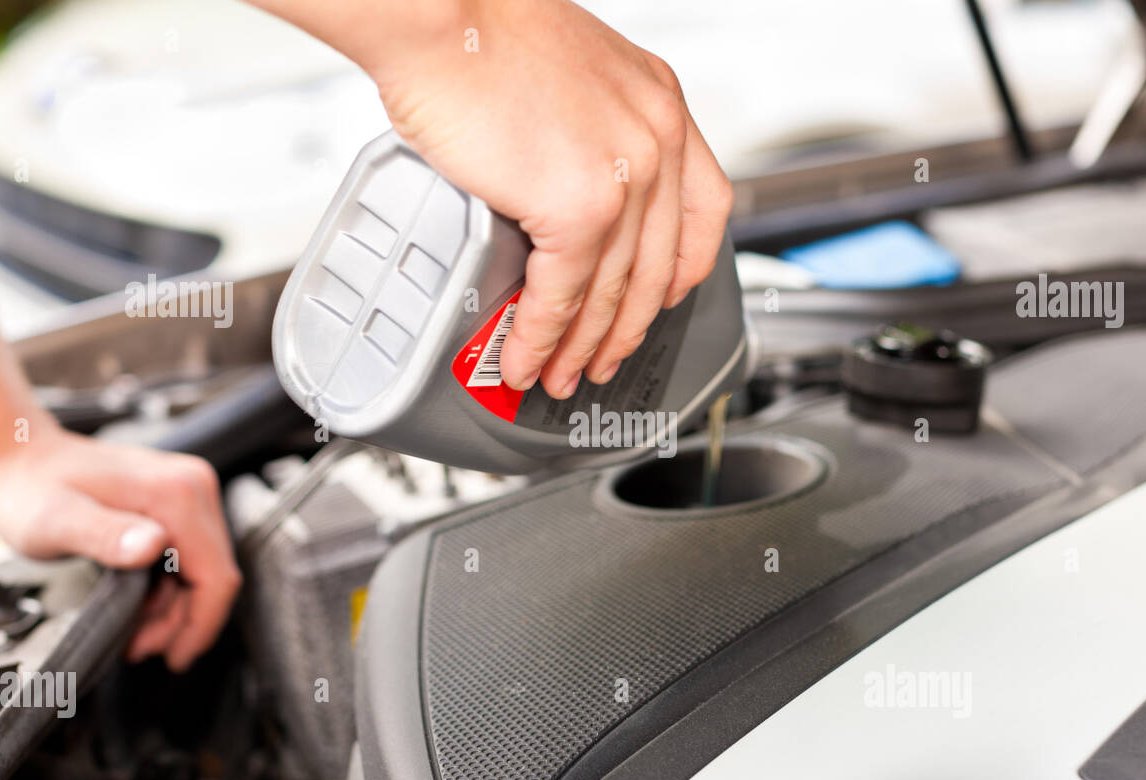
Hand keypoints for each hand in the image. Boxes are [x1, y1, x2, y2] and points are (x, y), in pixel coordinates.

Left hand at [0, 424, 240, 671]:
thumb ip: (104, 534)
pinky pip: (192, 557)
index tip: (176, 658)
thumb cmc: (34, 490)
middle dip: (181, 620)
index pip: (217, 574)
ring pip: (205, 570)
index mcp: (178, 494)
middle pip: (214, 575)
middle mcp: (194, 488)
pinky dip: (170, 587)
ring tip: (133, 629)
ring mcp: (191, 493)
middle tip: (135, 646)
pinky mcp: (182, 502)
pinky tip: (139, 600)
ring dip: (173, 607)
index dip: (201, 624)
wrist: (27, 460)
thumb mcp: (57, 520)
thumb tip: (153, 546)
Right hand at [271, 0, 733, 398]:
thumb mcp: (572, 76)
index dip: (683, 269)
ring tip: (557, 377)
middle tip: (603, 362)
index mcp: (661, 105)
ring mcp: (626, 176)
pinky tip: (525, 357)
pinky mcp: (579, 206)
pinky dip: (541, 337)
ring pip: (612, 293)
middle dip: (625, 331)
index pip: (706, 209)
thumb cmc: (482, 33)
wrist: (440, 11)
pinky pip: (563, 296)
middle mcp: (657, 140)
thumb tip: (563, 188)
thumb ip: (589, 136)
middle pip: (657, 268)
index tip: (663, 300)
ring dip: (582, 348)